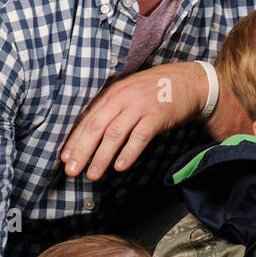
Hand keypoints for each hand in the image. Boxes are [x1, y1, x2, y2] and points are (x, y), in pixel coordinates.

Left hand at [61, 62, 207, 179]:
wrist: (190, 82)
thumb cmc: (157, 90)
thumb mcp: (130, 92)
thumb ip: (112, 107)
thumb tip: (91, 132)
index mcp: (112, 93)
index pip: (88, 119)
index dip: (74, 139)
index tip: (65, 158)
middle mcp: (123, 98)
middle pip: (96, 127)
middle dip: (82, 150)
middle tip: (72, 170)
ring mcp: (140, 106)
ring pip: (114, 133)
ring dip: (102, 156)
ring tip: (92, 174)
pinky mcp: (157, 116)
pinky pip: (140, 136)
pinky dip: (129, 152)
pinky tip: (120, 166)